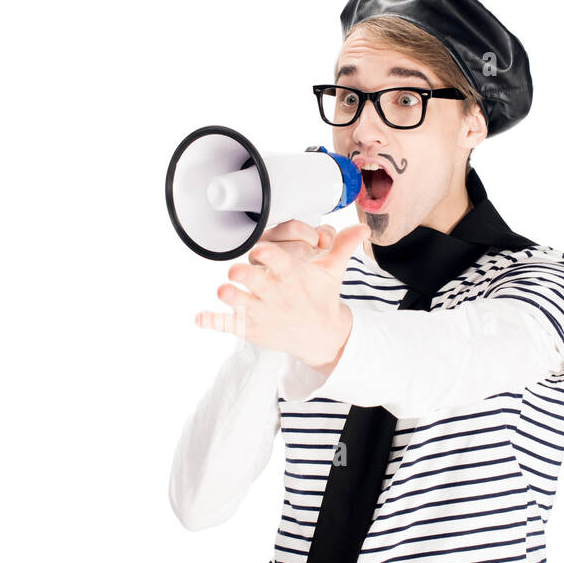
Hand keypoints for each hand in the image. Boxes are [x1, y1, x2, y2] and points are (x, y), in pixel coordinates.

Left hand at [195, 222, 368, 367]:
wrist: (321, 337)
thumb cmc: (321, 296)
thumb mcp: (333, 271)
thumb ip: (342, 246)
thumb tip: (363, 226)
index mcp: (292, 275)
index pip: (277, 260)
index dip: (267, 253)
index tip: (260, 250)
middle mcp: (275, 294)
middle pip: (253, 280)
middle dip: (242, 275)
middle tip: (236, 272)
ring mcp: (261, 313)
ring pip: (239, 303)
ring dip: (230, 297)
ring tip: (224, 291)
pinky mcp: (250, 329)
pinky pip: (227, 325)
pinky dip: (212, 321)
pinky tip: (200, 317)